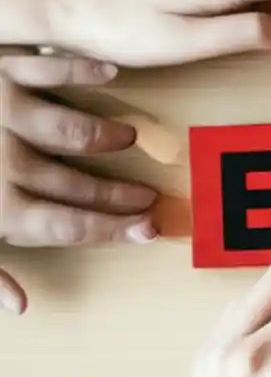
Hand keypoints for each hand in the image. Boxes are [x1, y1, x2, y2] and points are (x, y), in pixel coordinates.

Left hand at [0, 51, 158, 314]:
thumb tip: (20, 306)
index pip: (68, 227)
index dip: (111, 232)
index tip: (146, 231)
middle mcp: (7, 164)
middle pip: (78, 186)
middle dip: (120, 195)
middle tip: (150, 197)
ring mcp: (3, 115)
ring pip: (72, 131)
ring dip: (106, 135)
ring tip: (128, 138)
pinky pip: (47, 69)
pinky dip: (79, 70)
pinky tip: (108, 73)